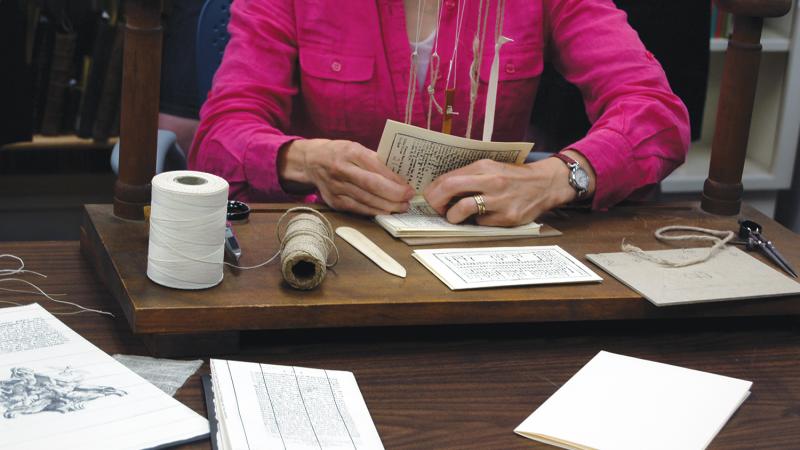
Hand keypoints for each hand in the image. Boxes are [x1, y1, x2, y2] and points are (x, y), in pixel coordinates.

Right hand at [278, 139, 414, 215]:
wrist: (311, 161)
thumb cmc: (339, 153)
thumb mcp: (356, 148)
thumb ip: (375, 160)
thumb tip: (399, 175)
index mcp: (350, 152)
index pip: (377, 167)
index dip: (395, 179)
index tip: (409, 186)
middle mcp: (341, 169)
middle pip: (372, 186)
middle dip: (394, 195)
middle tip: (408, 198)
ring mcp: (336, 187)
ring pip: (367, 200)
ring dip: (387, 206)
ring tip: (401, 207)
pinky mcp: (334, 201)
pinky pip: (358, 208)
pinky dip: (374, 211)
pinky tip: (386, 211)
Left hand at [422, 151, 595, 225]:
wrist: (545, 184)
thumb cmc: (514, 177)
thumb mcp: (492, 169)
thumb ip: (470, 177)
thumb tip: (442, 190)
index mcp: (484, 167)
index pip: (448, 177)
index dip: (433, 189)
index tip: (430, 196)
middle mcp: (491, 181)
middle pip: (450, 188)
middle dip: (435, 201)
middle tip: (435, 208)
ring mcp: (499, 200)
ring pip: (462, 208)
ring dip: (452, 216)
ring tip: (454, 217)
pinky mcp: (507, 217)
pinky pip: (481, 223)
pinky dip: (477, 222)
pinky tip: (482, 218)